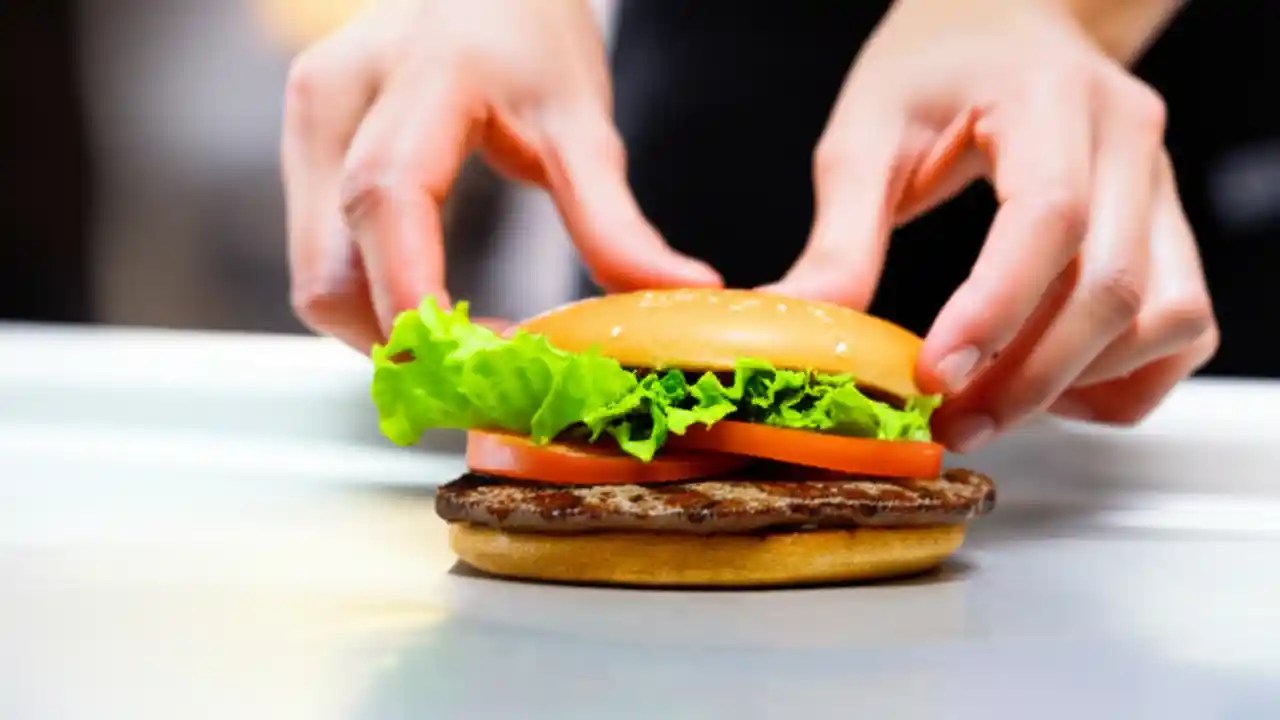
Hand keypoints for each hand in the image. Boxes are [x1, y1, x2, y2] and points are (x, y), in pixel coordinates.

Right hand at [282, 0, 718, 351]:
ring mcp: (307, 122)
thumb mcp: (582, 122)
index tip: (461, 366)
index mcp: (419, 75)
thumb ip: (618, 220)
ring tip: (467, 349)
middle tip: (483, 380)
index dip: (411, 292)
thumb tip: (685, 293)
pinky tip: (433, 311)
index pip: (387, 195)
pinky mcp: (302, 148)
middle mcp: (337, 96)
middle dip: (400, 340)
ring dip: (383, 330)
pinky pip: (320, 256)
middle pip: (330, 264)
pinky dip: (371, 300)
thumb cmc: (529, 36)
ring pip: (316, 274)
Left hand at [767, 0, 1215, 450]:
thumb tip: (802, 319)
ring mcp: (1163, 188)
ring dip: (1078, 384)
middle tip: (951, 423)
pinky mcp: (1170, 230)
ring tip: (992, 404)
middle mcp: (1128, 141)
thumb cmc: (933, 68)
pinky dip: (1124, 378)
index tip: (934, 375)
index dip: (997, 309)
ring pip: (1164, 318)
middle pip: (1111, 288)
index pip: (1050, 217)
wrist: (1004, 22)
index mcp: (1050, 99)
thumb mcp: (866, 135)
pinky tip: (1050, 384)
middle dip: (1027, 378)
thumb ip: (841, 234)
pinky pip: (1184, 329)